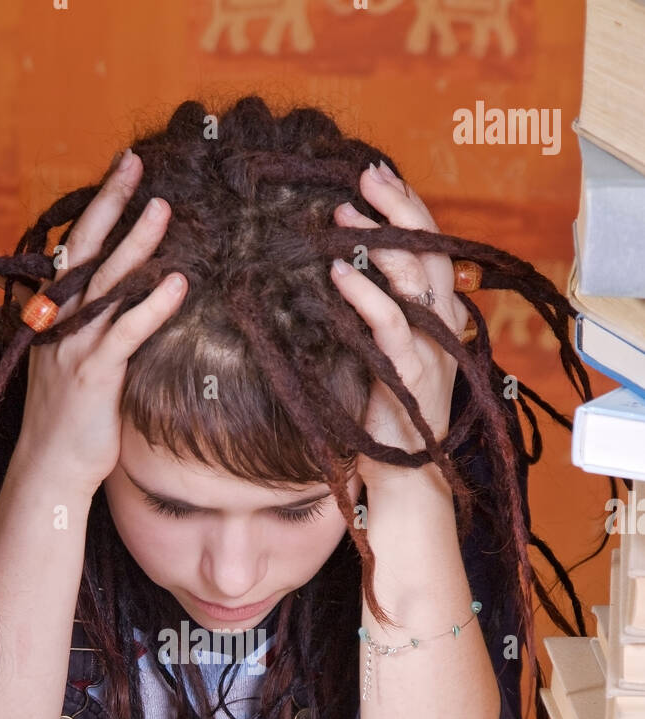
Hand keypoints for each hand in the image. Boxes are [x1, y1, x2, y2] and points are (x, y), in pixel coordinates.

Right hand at [14, 149, 186, 497]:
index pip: (74, 249)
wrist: (49, 470)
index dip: (97, 209)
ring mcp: (73, 348)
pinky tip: (178, 285)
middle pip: (86, 251)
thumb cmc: (66, 422)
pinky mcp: (94, 377)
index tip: (121, 172)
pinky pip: (126, 334)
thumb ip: (87, 329)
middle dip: (111, 204)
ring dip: (136, 244)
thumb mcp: (69, 365)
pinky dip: (152, 307)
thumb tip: (115, 302)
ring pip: (106, 284)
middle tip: (135, 163)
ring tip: (164, 209)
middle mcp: (58, 324)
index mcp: (52, 316)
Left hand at [331, 161, 470, 492]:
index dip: (407, 209)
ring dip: (378, 240)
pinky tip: (338, 273)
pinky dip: (365, 293)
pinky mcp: (411, 374)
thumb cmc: (389, 419)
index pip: (430, 247)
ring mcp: (432, 349)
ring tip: (342, 215)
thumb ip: (378, 316)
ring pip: (413, 277)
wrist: (405, 478)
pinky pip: (390, 323)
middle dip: (398, 206)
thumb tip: (344, 271)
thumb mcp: (385, 357)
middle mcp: (445, 326)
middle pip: (428, 249)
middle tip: (364, 176)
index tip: (375, 179)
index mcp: (442, 317)